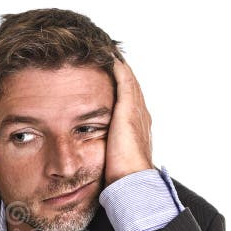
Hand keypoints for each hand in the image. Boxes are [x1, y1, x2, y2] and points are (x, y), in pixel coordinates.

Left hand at [103, 58, 154, 185]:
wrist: (132, 180)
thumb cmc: (120, 175)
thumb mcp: (111, 156)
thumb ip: (105, 147)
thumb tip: (89, 150)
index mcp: (137, 126)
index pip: (128, 99)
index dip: (120, 85)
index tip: (109, 73)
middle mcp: (140, 115)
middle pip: (130, 85)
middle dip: (120, 70)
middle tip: (110, 52)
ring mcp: (136, 111)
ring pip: (128, 79)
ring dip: (119, 64)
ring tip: (108, 49)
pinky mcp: (128, 110)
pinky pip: (124, 81)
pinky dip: (118, 68)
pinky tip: (110, 56)